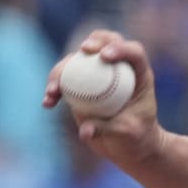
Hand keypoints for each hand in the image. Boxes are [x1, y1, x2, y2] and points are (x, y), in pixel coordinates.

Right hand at [44, 30, 164, 165]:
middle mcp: (118, 69)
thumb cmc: (136, 138)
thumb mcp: (128, 134)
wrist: (127, 146)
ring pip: (78, 59)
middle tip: (83, 50)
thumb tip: (84, 131)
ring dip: (62, 69)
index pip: (134, 53)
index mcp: (139, 75)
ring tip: (54, 90)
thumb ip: (109, 128)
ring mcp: (98, 74)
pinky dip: (54, 87)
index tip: (104, 56)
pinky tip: (48, 103)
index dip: (120, 48)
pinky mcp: (81, 85)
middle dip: (94, 41)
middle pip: (106, 43)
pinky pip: (64, 79)